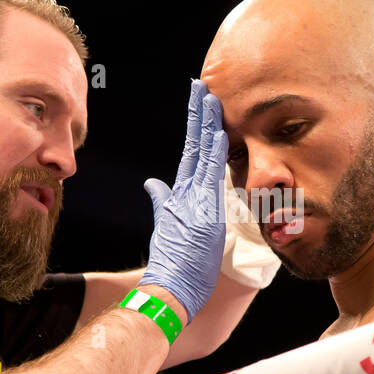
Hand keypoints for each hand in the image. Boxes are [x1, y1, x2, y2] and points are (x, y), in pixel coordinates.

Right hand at [138, 80, 229, 321]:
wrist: (170, 288)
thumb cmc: (175, 262)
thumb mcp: (169, 226)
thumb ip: (162, 201)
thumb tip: (152, 183)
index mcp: (183, 194)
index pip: (193, 153)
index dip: (197, 127)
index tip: (201, 103)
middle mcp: (187, 192)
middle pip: (195, 145)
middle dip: (199, 115)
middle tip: (203, 85)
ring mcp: (195, 201)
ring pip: (203, 156)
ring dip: (208, 126)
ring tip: (212, 97)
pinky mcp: (203, 214)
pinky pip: (212, 179)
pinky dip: (216, 156)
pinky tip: (220, 134)